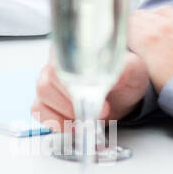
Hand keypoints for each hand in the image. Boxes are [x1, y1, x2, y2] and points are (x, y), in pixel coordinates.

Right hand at [32, 51, 149, 129]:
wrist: (123, 94)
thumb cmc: (124, 78)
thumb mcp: (132, 70)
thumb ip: (124, 69)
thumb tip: (114, 78)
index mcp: (73, 49)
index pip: (58, 65)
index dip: (75, 87)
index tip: (99, 101)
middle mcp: (56, 64)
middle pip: (47, 83)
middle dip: (74, 104)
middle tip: (100, 112)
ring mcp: (49, 83)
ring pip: (42, 99)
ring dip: (67, 114)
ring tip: (89, 118)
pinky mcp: (47, 101)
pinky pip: (40, 112)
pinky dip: (57, 122)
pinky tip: (75, 124)